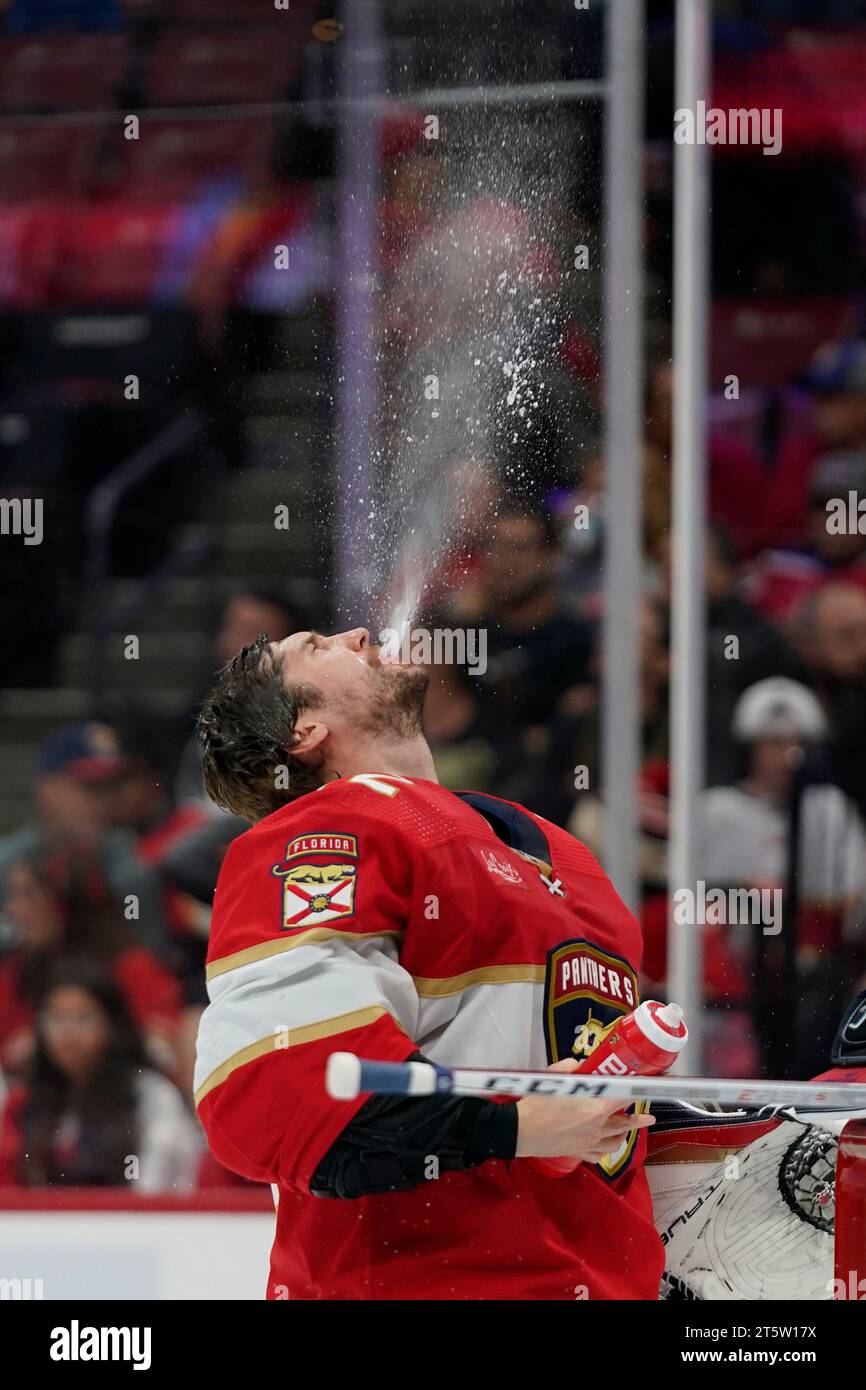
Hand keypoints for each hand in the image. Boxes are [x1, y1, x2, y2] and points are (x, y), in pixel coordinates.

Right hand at [515, 1058, 654, 1162]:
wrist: (519, 1131)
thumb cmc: (536, 1102)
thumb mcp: (554, 1077)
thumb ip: (571, 1068)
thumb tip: (580, 1066)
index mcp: (595, 1107)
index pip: (626, 1097)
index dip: (640, 1090)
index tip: (652, 1088)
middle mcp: (597, 1127)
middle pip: (625, 1123)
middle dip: (639, 1119)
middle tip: (649, 1116)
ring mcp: (588, 1142)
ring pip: (615, 1141)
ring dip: (624, 1133)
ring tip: (628, 1128)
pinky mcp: (578, 1152)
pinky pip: (599, 1155)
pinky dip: (606, 1149)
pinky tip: (606, 1144)